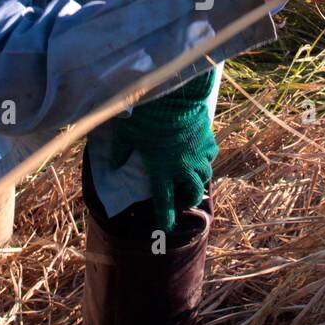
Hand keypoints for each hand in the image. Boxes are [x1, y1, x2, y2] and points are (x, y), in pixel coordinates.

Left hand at [107, 71, 217, 232]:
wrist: (175, 97)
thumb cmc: (147, 117)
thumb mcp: (127, 135)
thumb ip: (121, 153)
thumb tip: (114, 166)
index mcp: (162, 170)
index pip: (164, 201)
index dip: (165, 217)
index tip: (167, 227)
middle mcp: (183, 168)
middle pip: (192, 193)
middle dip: (189, 200)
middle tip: (185, 200)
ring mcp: (198, 155)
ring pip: (205, 176)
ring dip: (199, 181)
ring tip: (195, 179)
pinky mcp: (208, 140)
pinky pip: (210, 156)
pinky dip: (206, 159)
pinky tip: (201, 154)